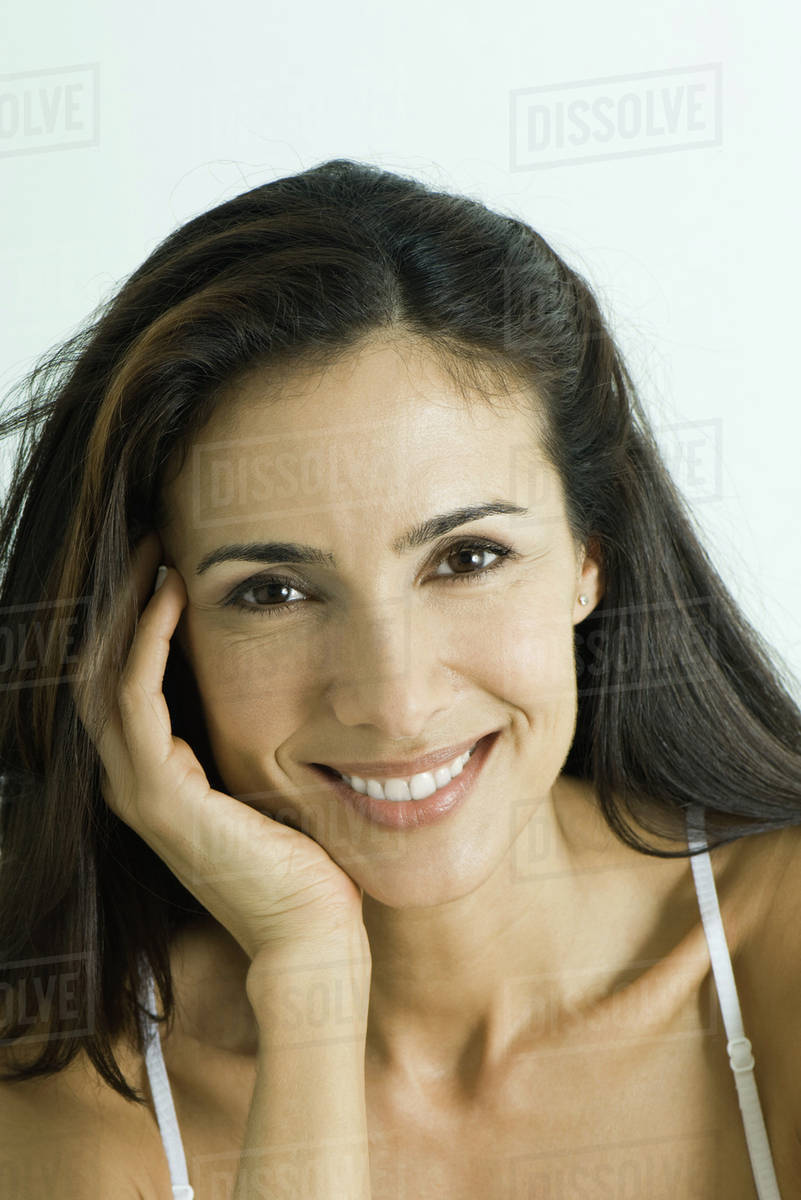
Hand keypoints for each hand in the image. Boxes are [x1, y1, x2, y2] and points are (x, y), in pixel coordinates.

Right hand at [72, 530, 368, 963]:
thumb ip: (259, 742)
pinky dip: (147, 640)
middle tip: (147, 544)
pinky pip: (134, 697)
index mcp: (160, 783)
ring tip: (153, 554)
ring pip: (105, 676)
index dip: (136, 625)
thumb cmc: (307, 867)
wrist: (311, 936)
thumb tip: (288, 690)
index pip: (126, 687)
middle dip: (121, 605)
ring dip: (126, 609)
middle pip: (101, 672)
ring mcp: (140, 791)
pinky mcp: (160, 795)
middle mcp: (136, 784)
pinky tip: (170, 595)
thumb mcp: (274, 786)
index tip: (168, 568)